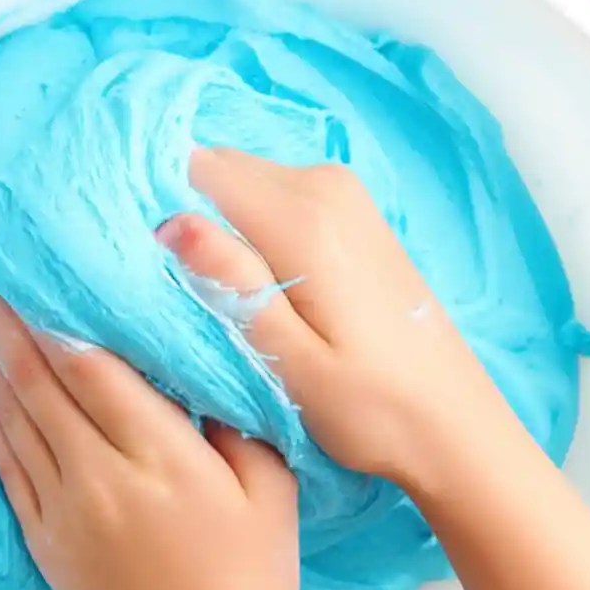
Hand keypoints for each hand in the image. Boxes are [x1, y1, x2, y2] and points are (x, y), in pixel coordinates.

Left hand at [0, 254, 298, 589]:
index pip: (94, 366)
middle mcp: (102, 478)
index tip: (33, 262)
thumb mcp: (271, 497)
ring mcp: (64, 509)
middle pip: (40, 379)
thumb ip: (238, 423)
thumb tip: (204, 362)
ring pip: (13, 414)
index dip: (55, 310)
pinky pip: (6, 462)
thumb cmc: (248, 587)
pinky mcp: (45, 536)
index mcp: (164, 461)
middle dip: (4, 313)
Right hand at [160, 148, 519, 493]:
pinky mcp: (350, 211)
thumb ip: (233, 286)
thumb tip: (171, 221)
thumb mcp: (293, 363)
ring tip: (209, 290)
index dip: (156, 202)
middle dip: (183, 212)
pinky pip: (273, 196)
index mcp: (305, 219)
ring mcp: (342, 194)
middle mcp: (323, 186)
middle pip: (217, 168)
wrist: (453, 421)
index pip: (196, 168)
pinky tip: (252, 284)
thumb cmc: (372, 408)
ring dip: (216, 223)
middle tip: (170, 282)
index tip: (137, 254)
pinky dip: (248, 228)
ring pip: (243, 181)